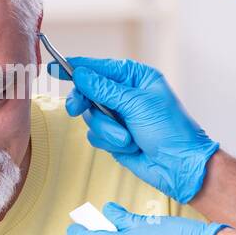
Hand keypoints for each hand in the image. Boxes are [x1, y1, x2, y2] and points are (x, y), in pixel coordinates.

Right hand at [48, 57, 218, 202]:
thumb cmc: (170, 130)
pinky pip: (96, 135)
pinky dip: (110, 141)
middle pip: (88, 91)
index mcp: (136, 77)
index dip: (77, 68)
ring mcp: (119, 116)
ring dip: (107, 129)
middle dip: (84, 102)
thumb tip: (81, 74)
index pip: (100, 68)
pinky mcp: (115, 136)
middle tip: (76, 108)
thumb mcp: (137, 104)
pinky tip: (129, 146)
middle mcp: (125, 95)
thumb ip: (105, 89)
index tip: (55, 68)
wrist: (180, 166)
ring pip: (91, 116)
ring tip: (127, 137)